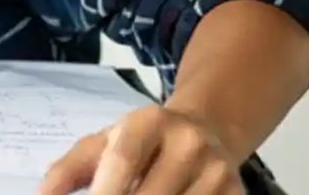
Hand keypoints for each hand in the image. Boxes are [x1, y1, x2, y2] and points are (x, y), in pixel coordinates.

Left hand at [39, 105, 243, 193]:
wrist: (205, 129)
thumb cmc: (142, 142)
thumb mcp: (103, 143)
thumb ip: (69, 170)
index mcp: (149, 122)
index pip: (123, 161)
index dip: (105, 191)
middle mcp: (188, 143)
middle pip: (152, 194)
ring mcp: (218, 171)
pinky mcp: (239, 192)